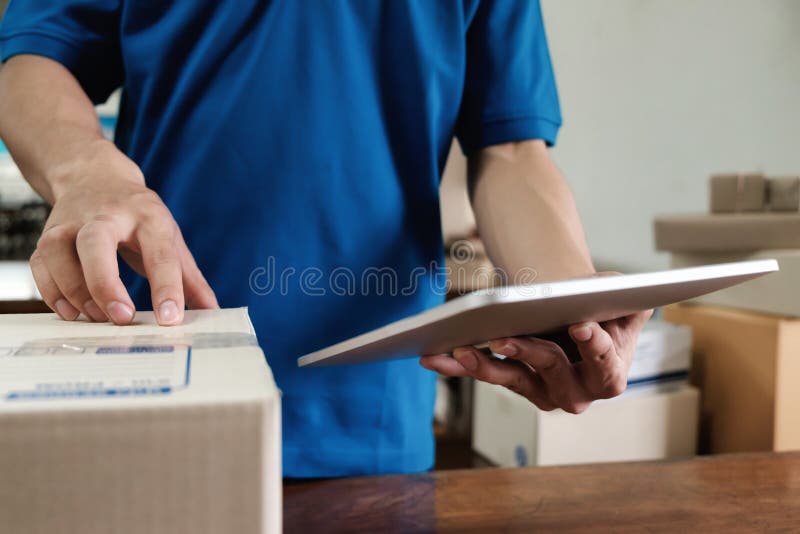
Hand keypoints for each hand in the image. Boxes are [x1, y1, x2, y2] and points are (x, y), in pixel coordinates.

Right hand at [30, 140, 217, 324]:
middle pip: (96, 243)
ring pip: (60, 255)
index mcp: (148, 216)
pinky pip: (41, 266)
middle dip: (106, 283)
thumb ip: (191, 279)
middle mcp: (106, 215)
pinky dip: (52, 294)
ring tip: (99, 317)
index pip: (160, 253)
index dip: (166, 288)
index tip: (170, 318)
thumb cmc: (139, 216)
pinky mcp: (47, 235)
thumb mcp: (171, 239)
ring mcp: (71, 224)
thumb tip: (212, 312)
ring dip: (77, 293)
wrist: (96, 178)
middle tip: (122, 316)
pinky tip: (73, 313)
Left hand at [420, 309, 652, 412]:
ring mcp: (542, 392)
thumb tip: (612, 289)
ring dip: (485, 366)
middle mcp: (577, 392)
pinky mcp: (513, 385)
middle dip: (529, 354)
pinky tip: (435, 358)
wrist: (577, 316)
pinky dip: (458, 367)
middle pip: (553, 373)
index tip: (580, 326)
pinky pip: (486, 375)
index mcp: (609, 374)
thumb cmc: (600, 309)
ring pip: (512, 380)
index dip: (594, 346)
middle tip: (504, 339)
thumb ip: (625, 297)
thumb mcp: (619, 301)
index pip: (603, 363)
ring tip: (463, 350)